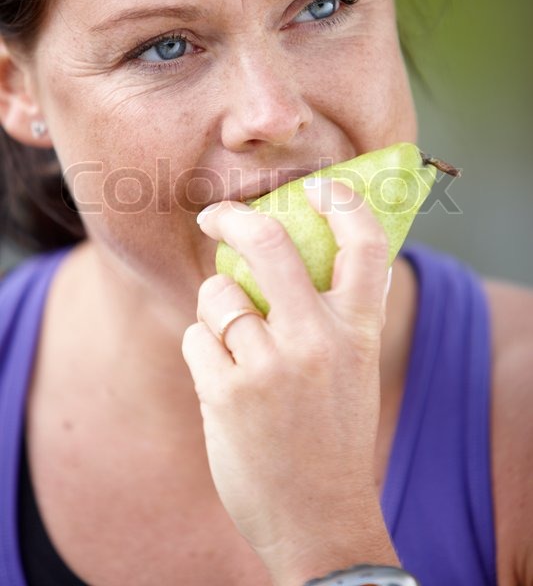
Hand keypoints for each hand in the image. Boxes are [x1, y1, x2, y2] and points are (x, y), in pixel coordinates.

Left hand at [182, 179, 397, 584]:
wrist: (319, 520)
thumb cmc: (332, 435)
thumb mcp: (352, 367)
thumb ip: (333, 313)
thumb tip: (293, 253)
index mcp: (358, 330)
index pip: (366, 243)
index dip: (343, 201)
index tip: (319, 186)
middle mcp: (317, 339)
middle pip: (267, 243)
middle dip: (231, 218)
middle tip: (215, 217)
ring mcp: (270, 364)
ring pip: (216, 294)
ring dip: (214, 311)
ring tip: (233, 347)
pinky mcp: (228, 391)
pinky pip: (195, 337)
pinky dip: (201, 350)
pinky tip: (223, 384)